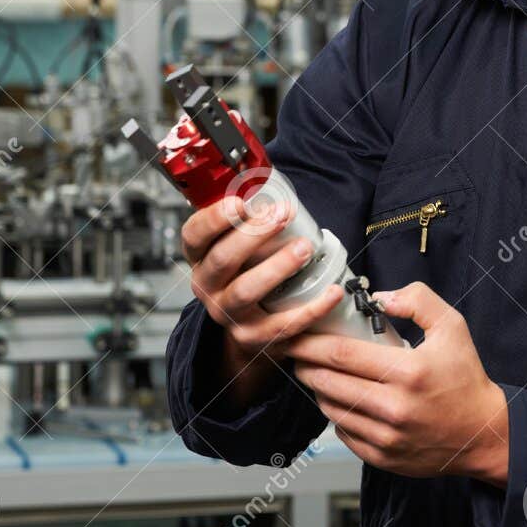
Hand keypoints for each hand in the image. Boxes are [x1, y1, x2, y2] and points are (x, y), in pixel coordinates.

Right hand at [181, 195, 343, 403]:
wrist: (249, 329)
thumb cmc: (248, 275)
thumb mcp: (239, 248)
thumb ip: (250, 221)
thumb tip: (279, 187)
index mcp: (201, 259)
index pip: (193, 235)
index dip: (213, 218)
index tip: (240, 202)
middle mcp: (208, 288)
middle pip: (222, 260)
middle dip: (253, 235)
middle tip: (282, 215)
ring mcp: (229, 315)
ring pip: (247, 291)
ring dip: (277, 266)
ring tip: (304, 249)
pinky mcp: (255, 339)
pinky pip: (283, 326)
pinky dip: (311, 309)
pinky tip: (332, 292)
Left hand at [286, 282, 508, 485]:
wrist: (483, 433)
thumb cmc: (466, 378)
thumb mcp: (452, 327)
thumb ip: (418, 301)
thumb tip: (381, 298)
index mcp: (409, 372)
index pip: (343, 354)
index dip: (311, 343)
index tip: (296, 335)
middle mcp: (395, 408)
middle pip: (330, 383)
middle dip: (306, 365)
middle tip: (297, 352)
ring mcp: (388, 437)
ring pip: (333, 410)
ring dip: (317, 389)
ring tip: (315, 374)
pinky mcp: (384, 457)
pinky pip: (345, 434)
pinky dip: (336, 415)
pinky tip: (338, 400)